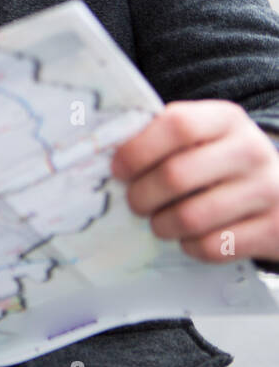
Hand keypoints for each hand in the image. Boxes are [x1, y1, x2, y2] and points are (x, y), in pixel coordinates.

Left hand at [112, 100, 278, 262]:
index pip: (177, 125)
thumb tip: (105, 151)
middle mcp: (251, 151)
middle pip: (176, 176)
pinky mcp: (273, 230)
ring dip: (162, 225)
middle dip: (141, 196)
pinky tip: (190, 237)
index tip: (118, 170)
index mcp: (226, 119)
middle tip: (135, 202)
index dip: (138, 149)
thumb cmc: (222, 162)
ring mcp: (267, 191)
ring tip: (159, 222)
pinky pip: (212, 246)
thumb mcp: (202, 136)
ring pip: (190, 218)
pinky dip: (190, 246)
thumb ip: (162, 137)